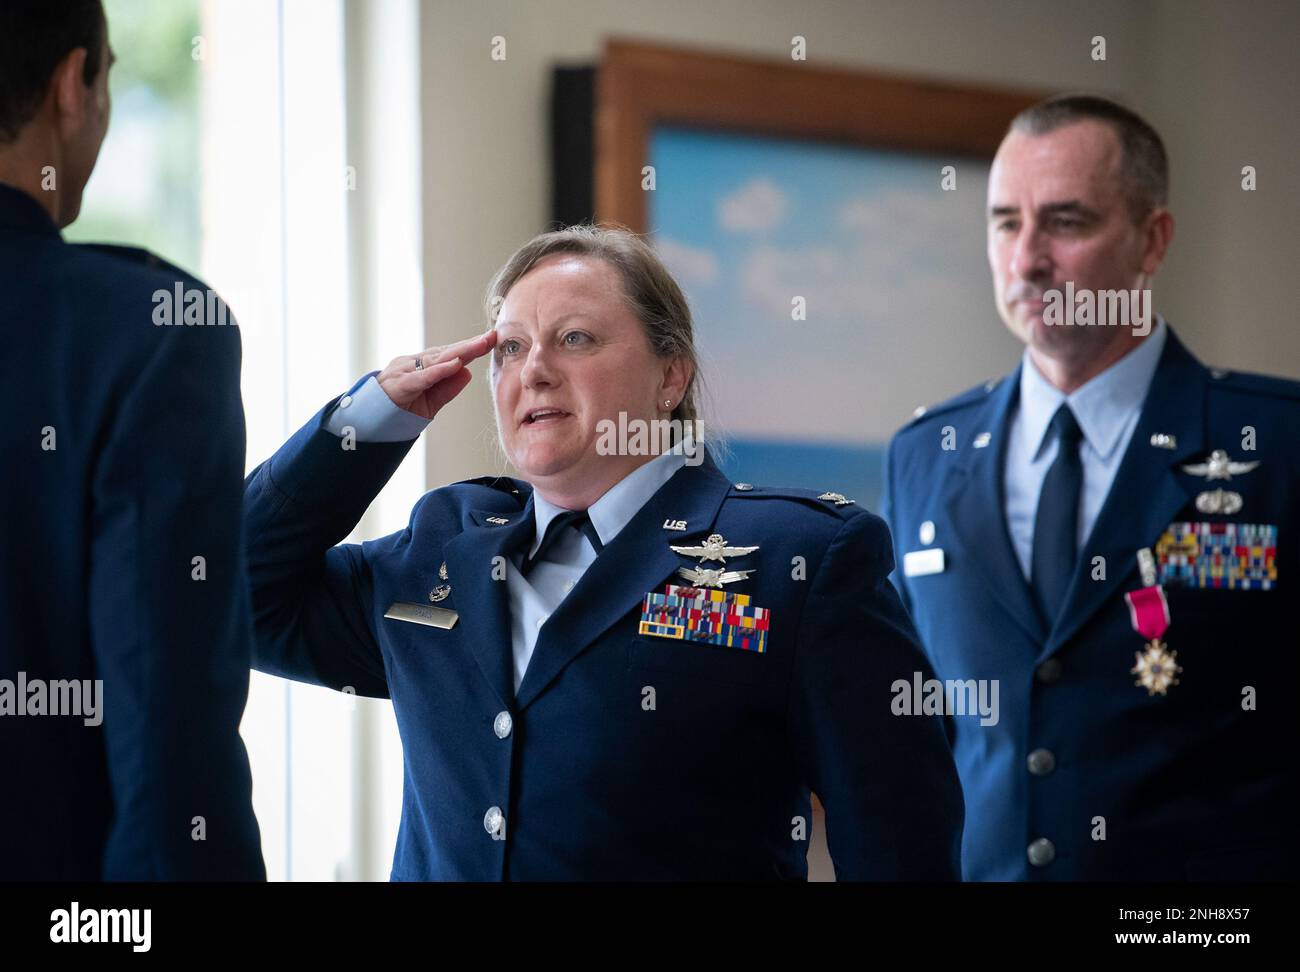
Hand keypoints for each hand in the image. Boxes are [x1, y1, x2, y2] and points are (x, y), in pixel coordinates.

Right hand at [377, 329, 496, 420]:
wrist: (367, 421)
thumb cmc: (398, 408)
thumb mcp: (430, 402)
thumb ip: (447, 388)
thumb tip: (468, 373)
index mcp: (422, 365)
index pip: (451, 353)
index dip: (472, 347)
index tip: (492, 339)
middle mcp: (413, 363)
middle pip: (447, 352)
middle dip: (471, 344)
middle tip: (492, 336)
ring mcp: (404, 371)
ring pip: (436, 360)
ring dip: (460, 352)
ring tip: (480, 345)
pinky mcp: (399, 385)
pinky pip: (421, 377)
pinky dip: (439, 371)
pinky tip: (456, 364)